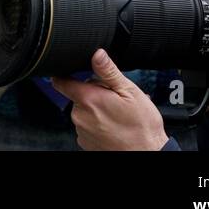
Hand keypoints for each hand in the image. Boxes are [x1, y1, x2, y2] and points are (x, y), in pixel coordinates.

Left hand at [50, 49, 169, 149]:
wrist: (147, 154)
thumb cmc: (141, 127)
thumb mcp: (130, 92)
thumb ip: (109, 72)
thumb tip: (97, 54)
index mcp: (88, 99)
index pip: (61, 81)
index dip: (66, 75)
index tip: (72, 74)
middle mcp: (79, 115)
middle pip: (78, 95)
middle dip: (93, 93)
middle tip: (113, 99)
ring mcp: (81, 130)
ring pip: (84, 110)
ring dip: (96, 109)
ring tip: (116, 115)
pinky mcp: (85, 142)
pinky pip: (87, 125)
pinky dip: (97, 124)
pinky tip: (113, 126)